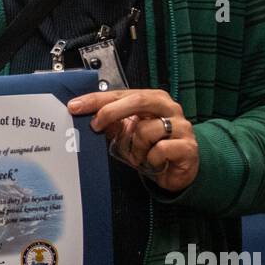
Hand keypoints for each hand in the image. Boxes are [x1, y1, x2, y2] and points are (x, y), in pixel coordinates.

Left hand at [68, 88, 198, 193]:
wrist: (179, 171)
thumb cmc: (153, 149)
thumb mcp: (129, 134)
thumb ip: (113, 123)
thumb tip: (89, 116)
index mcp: (153, 99)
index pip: (121, 93)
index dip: (97, 100)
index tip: (76, 106)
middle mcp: (168, 108)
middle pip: (137, 100)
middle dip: (111, 111)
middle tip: (95, 125)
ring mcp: (180, 126)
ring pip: (146, 130)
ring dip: (135, 148)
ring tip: (140, 156)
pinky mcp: (187, 146)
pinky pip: (160, 150)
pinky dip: (151, 159)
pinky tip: (155, 162)